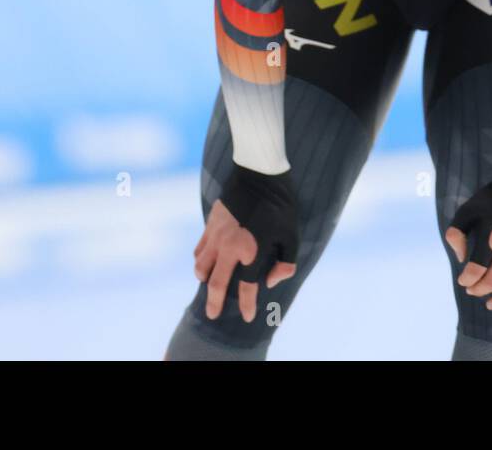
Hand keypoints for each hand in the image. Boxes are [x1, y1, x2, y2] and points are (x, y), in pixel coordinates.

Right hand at [193, 165, 298, 322]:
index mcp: (252, 252)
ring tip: (209, 286)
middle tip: (213, 315)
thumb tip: (269, 281)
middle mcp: (230, 248)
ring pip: (201, 268)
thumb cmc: (280, 207)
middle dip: (215, 303)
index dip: (247, 305)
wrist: (259, 175)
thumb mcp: (292, 236)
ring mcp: (216, 236)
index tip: (248, 317)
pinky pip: (199, 250)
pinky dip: (200, 261)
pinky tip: (205, 263)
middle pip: (217, 284)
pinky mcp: (210, 225)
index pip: (247, 288)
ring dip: (205, 280)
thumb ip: (285, 263)